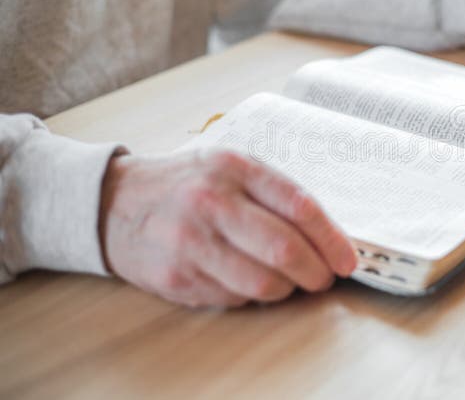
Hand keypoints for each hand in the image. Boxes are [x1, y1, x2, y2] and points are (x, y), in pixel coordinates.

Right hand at [99, 150, 356, 307]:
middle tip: (324, 278)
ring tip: (289, 281)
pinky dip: (252, 296)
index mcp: (234, 168)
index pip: (299, 205)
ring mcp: (192, 242)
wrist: (114, 203)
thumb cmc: (187, 184)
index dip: (332, 238)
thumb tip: (328, 235)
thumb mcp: (230, 167)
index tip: (348, 259)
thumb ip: (275, 192)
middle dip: (316, 272)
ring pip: (263, 283)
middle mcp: (212, 202)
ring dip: (287, 289)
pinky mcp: (177, 277)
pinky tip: (247, 279)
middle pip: (285, 248)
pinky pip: (234, 299)